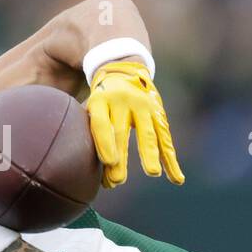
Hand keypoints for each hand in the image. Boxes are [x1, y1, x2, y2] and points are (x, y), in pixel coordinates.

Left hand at [85, 60, 183, 187]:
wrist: (123, 70)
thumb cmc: (100, 100)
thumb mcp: (90, 105)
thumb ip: (85, 128)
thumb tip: (74, 166)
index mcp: (101, 100)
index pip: (101, 122)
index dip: (104, 142)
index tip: (108, 162)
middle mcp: (123, 102)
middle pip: (121, 132)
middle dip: (120, 158)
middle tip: (118, 181)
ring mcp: (143, 107)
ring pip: (147, 134)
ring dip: (150, 155)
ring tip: (152, 173)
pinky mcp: (158, 115)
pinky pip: (165, 139)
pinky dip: (171, 160)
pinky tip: (176, 179)